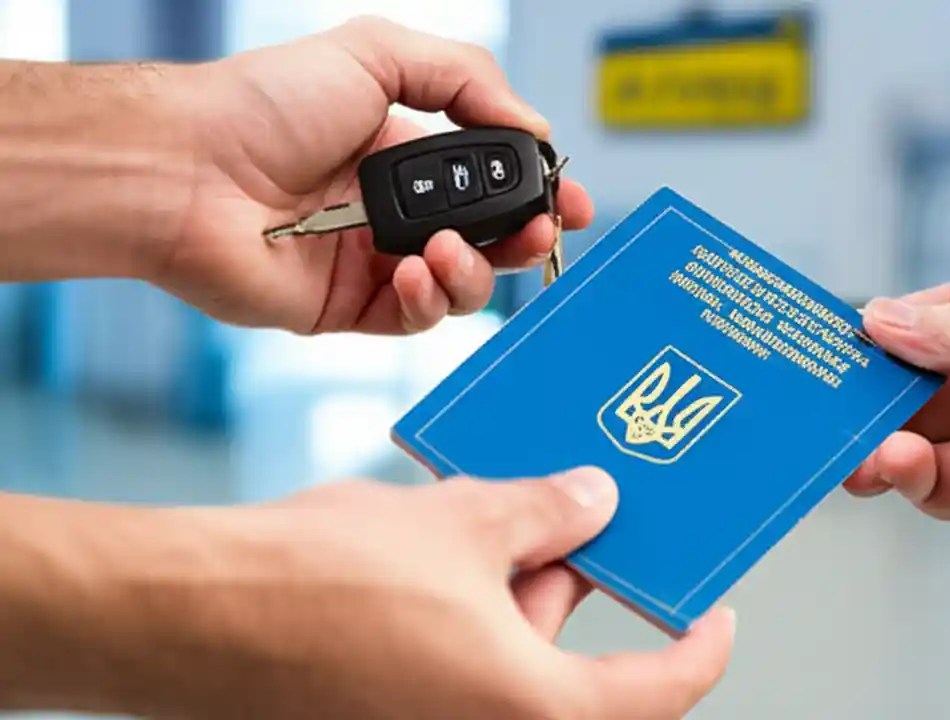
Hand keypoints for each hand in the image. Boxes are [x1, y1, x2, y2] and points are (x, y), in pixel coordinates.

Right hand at [0, 469, 734, 717]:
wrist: (191, 615)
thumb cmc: (323, 581)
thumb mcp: (464, 522)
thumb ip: (548, 512)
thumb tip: (595, 501)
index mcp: (529, 707)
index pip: (655, 694)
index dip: (698, 650)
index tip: (715, 613)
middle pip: (571, 660)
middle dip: (585, 578)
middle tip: (600, 508)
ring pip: (508, 649)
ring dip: (522, 578)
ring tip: (522, 496)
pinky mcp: (383, 706)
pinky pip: (456, 654)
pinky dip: (472, 599)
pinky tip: (458, 530)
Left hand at [156, 16, 592, 333]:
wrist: (185, 167)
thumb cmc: (261, 104)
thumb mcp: (375, 53)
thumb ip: (464, 77)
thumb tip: (532, 125)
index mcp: (402, 152)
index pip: (492, 180)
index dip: (536, 191)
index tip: (569, 198)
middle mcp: (394, 212)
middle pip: (490, 240)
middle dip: (526, 239)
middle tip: (542, 231)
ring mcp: (373, 264)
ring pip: (462, 286)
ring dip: (477, 272)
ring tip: (450, 249)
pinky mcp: (347, 311)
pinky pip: (416, 320)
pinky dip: (431, 301)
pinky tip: (414, 273)